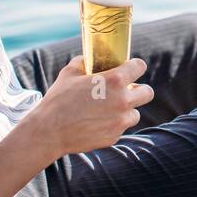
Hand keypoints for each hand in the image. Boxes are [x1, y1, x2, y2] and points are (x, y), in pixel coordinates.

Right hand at [31, 55, 153, 157]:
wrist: (48, 132)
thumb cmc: (58, 99)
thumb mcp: (69, 72)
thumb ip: (85, 62)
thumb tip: (90, 59)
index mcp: (115, 80)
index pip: (140, 66)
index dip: (134, 66)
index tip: (130, 69)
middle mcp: (123, 100)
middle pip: (147, 92)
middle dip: (139, 90)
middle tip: (126, 91)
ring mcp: (120, 121)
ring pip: (135, 113)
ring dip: (126, 111)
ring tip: (108, 110)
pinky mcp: (114, 137)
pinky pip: (120, 128)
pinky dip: (113, 125)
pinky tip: (96, 123)